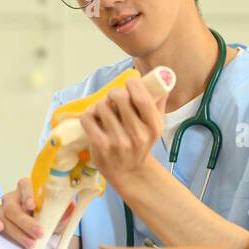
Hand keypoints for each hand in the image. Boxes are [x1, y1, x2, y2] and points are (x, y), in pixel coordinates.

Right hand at [0, 177, 75, 248]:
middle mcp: (13, 197)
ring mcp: (1, 208)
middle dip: (27, 222)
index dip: (28, 194)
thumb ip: (64, 210)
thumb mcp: (59, 215)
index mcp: (29, 190)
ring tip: (29, 243)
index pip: (25, 185)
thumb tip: (70, 207)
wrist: (40, 233)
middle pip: (14, 207)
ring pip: (2, 216)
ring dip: (16, 231)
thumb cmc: (48, 220)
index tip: (34, 206)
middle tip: (40, 233)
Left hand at [79, 75, 166, 190]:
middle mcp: (138, 135)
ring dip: (100, 105)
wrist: (129, 171)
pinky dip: (88, 114)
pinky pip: (88, 118)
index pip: (141, 96)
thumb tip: (161, 77)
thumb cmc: (141, 142)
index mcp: (154, 126)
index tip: (129, 85)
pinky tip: (94, 119)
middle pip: (119, 97)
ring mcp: (118, 142)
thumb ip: (159, 101)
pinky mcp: (101, 146)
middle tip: (114, 99)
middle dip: (113, 93)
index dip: (132, 84)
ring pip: (102, 106)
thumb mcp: (156, 125)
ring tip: (104, 112)